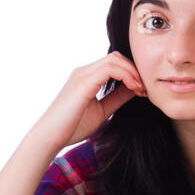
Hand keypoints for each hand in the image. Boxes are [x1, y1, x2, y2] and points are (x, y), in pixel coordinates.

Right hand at [32, 52, 148, 151]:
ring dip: (132, 72)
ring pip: (114, 59)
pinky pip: (110, 69)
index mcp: (87, 77)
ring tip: (141, 89)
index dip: (132, 73)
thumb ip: (117, 98)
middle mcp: (83, 71)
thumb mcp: (102, 110)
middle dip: (134, 70)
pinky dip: (126, 76)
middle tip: (144, 89)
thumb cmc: (71, 127)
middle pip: (116, 57)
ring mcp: (82, 75)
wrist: (49, 137)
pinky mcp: (83, 83)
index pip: (114, 63)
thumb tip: (135, 89)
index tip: (143, 90)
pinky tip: (134, 89)